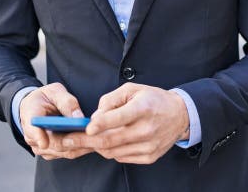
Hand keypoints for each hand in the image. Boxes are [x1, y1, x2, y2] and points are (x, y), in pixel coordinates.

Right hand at [19, 83, 93, 160]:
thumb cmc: (45, 97)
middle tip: (95, 136)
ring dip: (81, 146)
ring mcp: (42, 147)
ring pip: (63, 151)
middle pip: (54, 144)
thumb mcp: (55, 91)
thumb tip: (79, 117)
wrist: (36, 105)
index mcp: (31, 117)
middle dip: (76, 140)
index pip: (33, 130)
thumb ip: (66, 102)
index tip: (48, 140)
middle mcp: (33, 136)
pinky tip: (94, 142)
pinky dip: (80, 148)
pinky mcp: (51, 152)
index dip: (40, 136)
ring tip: (99, 139)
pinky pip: (67, 153)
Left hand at [61, 83, 189, 164]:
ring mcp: (149, 145)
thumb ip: (111, 100)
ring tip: (84, 140)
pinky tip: (107, 142)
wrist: (180, 115)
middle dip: (85, 141)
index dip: (101, 123)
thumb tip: (95, 117)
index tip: (86, 127)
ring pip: (113, 151)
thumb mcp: (133, 90)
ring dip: (96, 146)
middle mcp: (147, 129)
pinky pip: (121, 157)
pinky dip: (110, 151)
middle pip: (111, 140)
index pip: (119, 118)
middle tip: (67, 139)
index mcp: (143, 108)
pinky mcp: (149, 157)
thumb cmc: (153, 100)